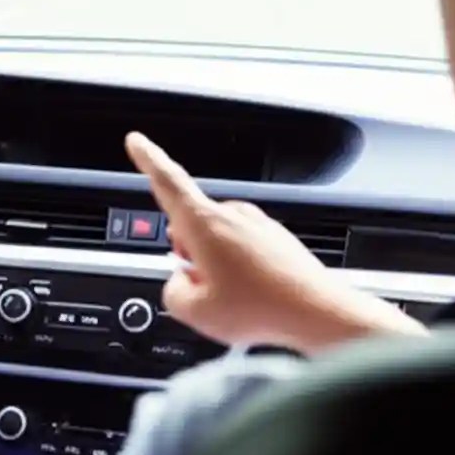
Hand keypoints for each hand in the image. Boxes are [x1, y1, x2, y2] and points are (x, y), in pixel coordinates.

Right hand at [125, 132, 424, 353]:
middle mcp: (232, 216)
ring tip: (237, 299)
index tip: (137, 141)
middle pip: (191, 227)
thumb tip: (181, 283)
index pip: (167, 182)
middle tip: (204, 288)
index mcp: (205, 224)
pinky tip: (254, 297)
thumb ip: (172, 292)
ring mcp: (257, 225)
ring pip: (217, 242)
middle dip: (189, 255)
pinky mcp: (276, 239)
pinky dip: (241, 272)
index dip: (148, 160)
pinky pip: (244, 251)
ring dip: (216, 266)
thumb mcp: (195, 312)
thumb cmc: (262, 308)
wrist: (318, 313)